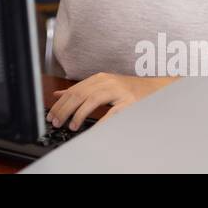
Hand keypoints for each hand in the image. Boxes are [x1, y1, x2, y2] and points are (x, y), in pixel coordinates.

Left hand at [47, 73, 177, 130]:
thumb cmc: (129, 90)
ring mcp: (118, 91)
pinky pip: (112, 112)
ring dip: (78, 114)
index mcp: (99, 78)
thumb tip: (58, 94)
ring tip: (71, 126)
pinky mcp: (129, 102)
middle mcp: (107, 82)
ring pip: (92, 100)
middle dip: (65, 109)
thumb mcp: (103, 86)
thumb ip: (81, 90)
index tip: (51, 115)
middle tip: (56, 122)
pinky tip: (93, 129)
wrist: (156, 88)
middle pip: (79, 94)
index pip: (74, 90)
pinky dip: (101, 121)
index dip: (60, 103)